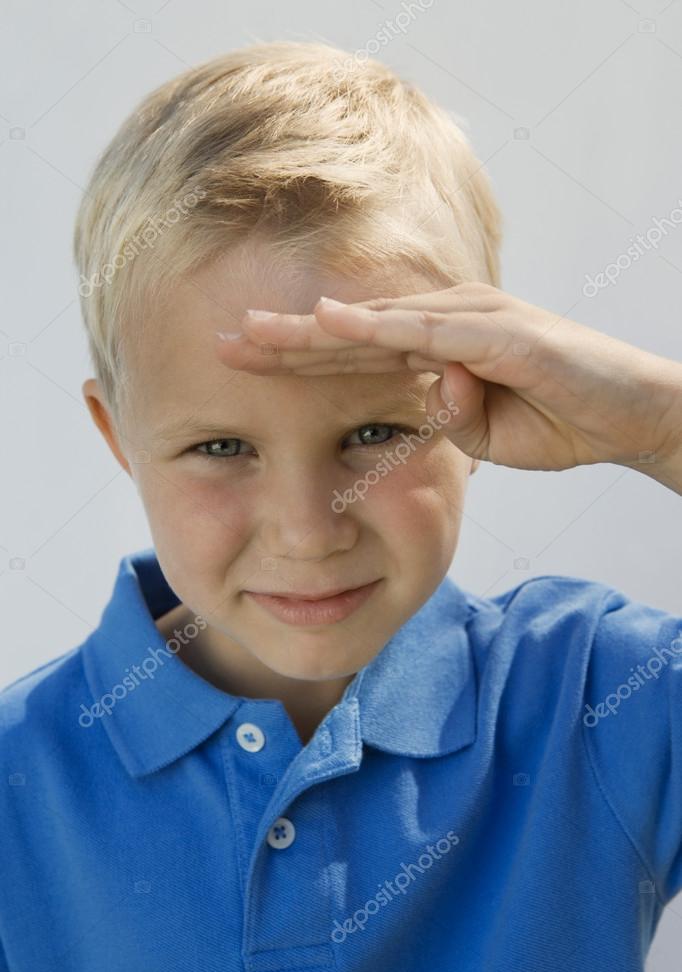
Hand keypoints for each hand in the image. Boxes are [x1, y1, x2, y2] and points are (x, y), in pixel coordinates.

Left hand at [215, 282, 681, 481]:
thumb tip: (417, 408)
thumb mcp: (481, 433)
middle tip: (222, 339)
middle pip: (351, 330)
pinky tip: (332, 323)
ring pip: (378, 322)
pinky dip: (379, 327)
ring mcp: (472, 322)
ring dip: (315, 327)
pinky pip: (430, 331)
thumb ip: (442, 418)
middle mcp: (446, 323)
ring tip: (255, 329)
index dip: (296, 356)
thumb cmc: (556, 419)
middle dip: (285, 337)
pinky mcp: (501, 334)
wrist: (629, 414)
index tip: (241, 365)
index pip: (353, 351)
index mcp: (435, 348)